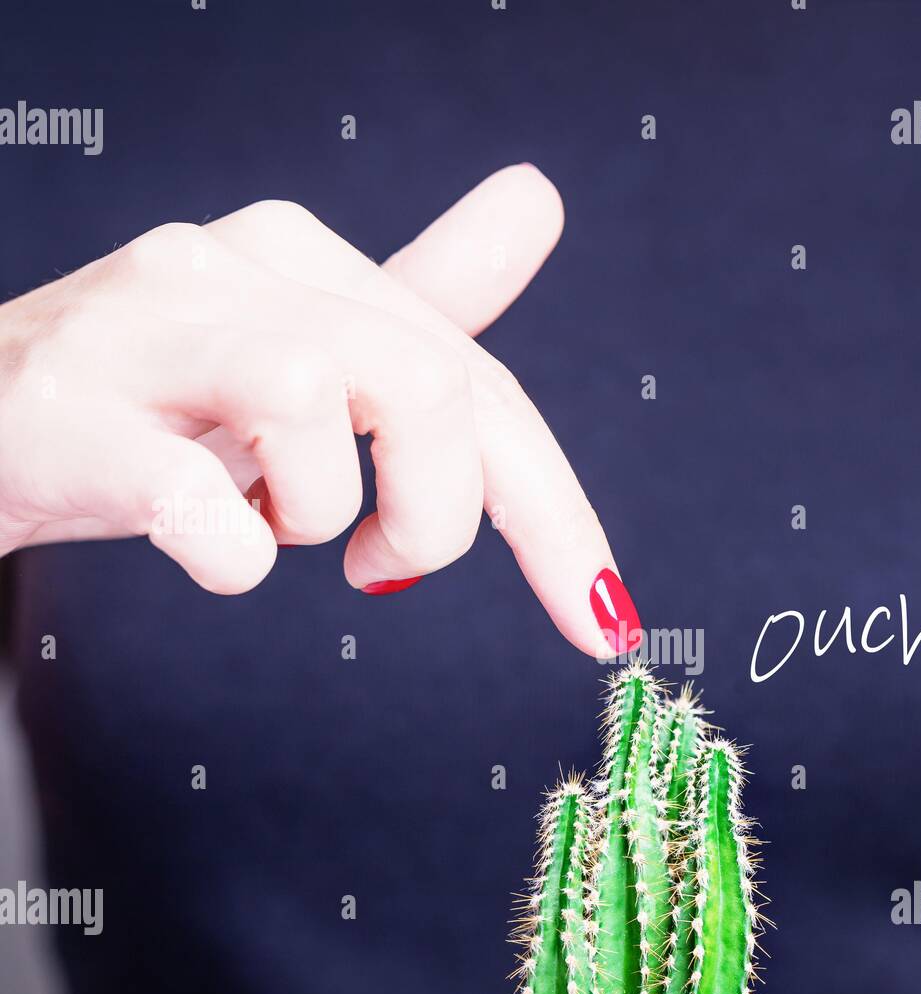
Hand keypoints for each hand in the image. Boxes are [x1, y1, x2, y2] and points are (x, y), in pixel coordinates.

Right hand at [0, 165, 639, 657]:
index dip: (556, 512)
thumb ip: (422, 303)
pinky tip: (209, 546)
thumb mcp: (304, 355)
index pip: (479, 380)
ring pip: (322, 411)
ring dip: (321, 517)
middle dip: (443, 519)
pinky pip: (200, 506)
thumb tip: (535, 202)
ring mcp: (147, 332)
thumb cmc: (152, 408)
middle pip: (430, 388)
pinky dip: (232, 557)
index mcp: (307, 261)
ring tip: (271, 527)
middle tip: (384, 569)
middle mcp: (234, 268)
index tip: (601, 617)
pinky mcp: (72, 416)